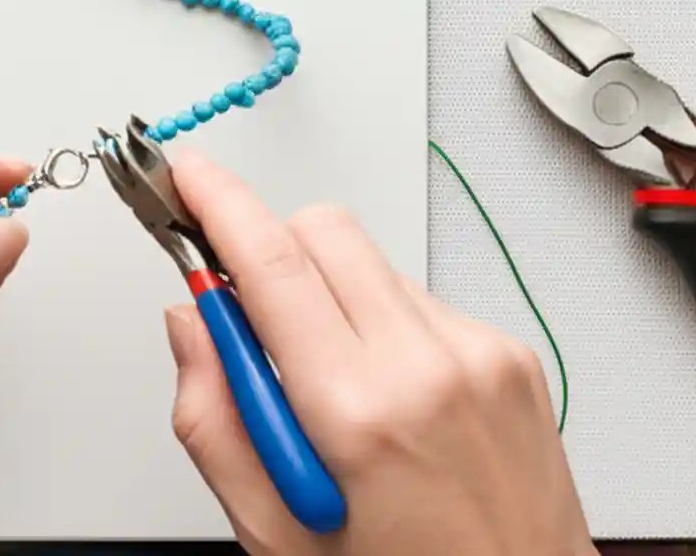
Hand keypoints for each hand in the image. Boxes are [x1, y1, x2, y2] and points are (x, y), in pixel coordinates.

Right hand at [162, 150, 594, 555]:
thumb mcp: (273, 530)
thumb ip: (212, 420)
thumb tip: (190, 323)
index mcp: (358, 413)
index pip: (273, 265)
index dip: (219, 204)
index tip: (187, 177)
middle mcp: (429, 366)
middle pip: (323, 230)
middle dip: (267, 245)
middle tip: (243, 311)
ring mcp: (479, 353)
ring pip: (369, 259)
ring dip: (322, 289)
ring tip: (323, 382)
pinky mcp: (508, 353)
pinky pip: (415, 296)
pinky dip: (376, 319)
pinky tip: (380, 392)